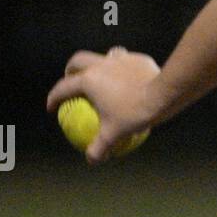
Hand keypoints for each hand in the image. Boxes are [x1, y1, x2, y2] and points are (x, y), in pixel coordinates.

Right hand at [45, 46, 161, 164]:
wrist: (164, 93)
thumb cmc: (134, 112)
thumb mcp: (114, 133)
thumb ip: (99, 147)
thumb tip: (91, 160)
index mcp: (89, 80)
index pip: (63, 88)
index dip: (54, 98)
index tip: (53, 108)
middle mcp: (101, 64)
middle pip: (78, 61)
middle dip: (70, 71)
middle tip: (72, 83)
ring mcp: (121, 58)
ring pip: (103, 55)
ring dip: (98, 65)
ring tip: (101, 78)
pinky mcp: (138, 58)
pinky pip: (126, 61)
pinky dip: (122, 69)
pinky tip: (128, 80)